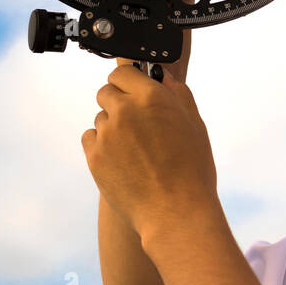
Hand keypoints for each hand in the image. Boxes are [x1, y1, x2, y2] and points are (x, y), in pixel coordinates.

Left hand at [81, 64, 218, 237]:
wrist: (175, 212)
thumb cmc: (192, 170)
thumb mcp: (195, 126)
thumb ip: (178, 95)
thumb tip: (163, 78)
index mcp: (152, 97)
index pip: (123, 71)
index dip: (129, 81)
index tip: (133, 90)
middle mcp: (125, 110)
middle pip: (106, 92)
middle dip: (118, 102)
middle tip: (135, 122)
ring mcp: (107, 134)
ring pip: (100, 118)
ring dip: (113, 126)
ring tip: (135, 149)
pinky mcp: (93, 156)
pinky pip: (90, 139)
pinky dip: (102, 145)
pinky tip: (121, 159)